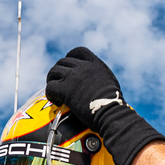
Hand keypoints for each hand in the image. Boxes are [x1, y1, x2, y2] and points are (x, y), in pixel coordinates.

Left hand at [45, 47, 164, 164]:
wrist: (111, 113)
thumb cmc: (113, 103)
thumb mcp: (110, 82)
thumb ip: (100, 77)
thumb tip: (96, 82)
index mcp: (95, 64)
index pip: (77, 52)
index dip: (70, 58)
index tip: (68, 67)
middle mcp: (83, 67)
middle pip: (62, 62)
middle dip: (59, 72)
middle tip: (59, 84)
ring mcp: (73, 77)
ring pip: (53, 72)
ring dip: (52, 81)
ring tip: (55, 93)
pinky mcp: (66, 90)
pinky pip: (50, 87)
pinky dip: (50, 93)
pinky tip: (56, 101)